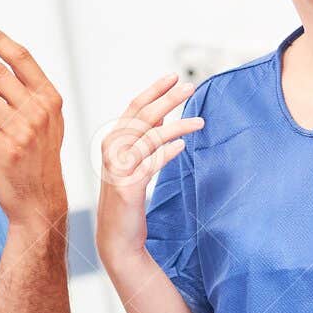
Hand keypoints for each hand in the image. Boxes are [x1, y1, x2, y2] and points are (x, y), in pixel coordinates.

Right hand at [95, 75, 202, 259]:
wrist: (117, 235)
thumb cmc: (128, 196)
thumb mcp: (135, 161)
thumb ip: (145, 137)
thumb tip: (164, 112)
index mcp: (114, 140)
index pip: (135, 106)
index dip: (155, 90)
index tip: (175, 76)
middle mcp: (112, 149)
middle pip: (143, 116)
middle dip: (168, 98)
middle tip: (190, 87)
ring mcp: (118, 167)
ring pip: (150, 137)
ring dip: (177, 126)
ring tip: (200, 122)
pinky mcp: (127, 186)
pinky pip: (151, 163)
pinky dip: (166, 152)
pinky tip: (182, 146)